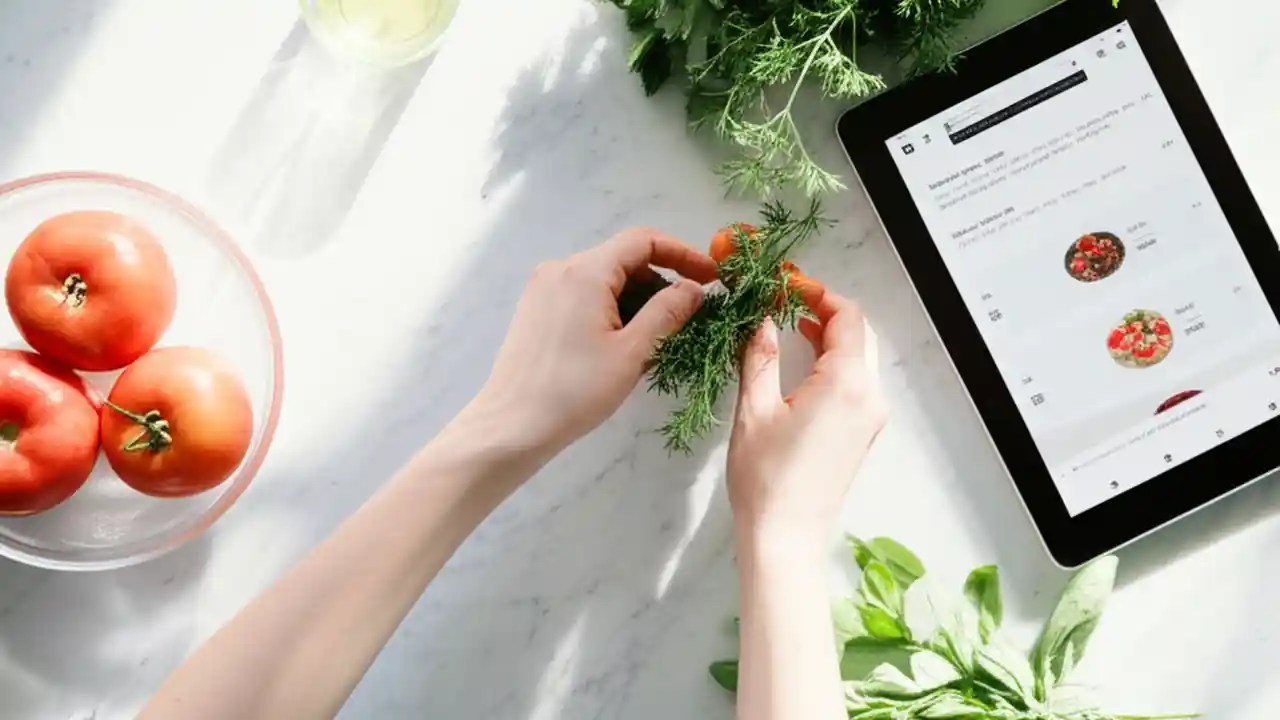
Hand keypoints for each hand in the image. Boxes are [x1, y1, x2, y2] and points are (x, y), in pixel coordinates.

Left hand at [473, 228, 718, 455]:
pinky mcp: (536, 309)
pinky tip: (623, 342)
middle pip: (623, 259)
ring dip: (636, 299)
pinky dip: (611, 308)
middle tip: (687, 317)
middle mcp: (560, 268)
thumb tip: (692, 289)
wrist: (513, 424)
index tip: (711, 278)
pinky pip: (583, 294)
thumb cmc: (576, 390)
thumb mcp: (632, 352)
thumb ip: (667, 312)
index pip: (643, 240)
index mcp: (585, 271)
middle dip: (660, 282)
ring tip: (656, 338)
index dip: (683, 253)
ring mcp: (543, 288)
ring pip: (603, 279)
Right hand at [727, 292, 887, 548]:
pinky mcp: (863, 433)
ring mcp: (870, 417)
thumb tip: (764, 319)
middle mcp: (869, 396)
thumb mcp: (754, 410)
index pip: (847, 317)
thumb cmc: (765, 478)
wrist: (786, 537)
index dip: (818, 293)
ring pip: (861, 357)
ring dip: (832, 335)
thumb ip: (761, 356)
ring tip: (792, 324)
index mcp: (846, 384)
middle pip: (859, 333)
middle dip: (826, 310)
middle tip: (787, 299)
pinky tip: (806, 362)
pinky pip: (857, 382)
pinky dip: (836, 361)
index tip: (786, 284)